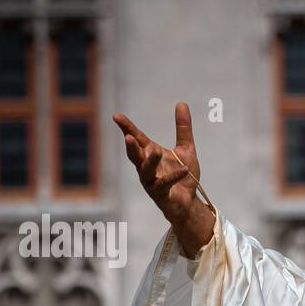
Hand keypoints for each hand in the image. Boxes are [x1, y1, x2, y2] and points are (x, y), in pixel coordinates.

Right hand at [113, 103, 213, 255]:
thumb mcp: (185, 149)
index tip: (116, 116)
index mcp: (150, 154)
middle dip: (131, 147)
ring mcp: (152, 182)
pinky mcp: (161, 195)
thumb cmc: (183, 176)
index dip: (126, 128)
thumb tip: (181, 103)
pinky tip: (184, 169)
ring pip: (146, 171)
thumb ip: (183, 128)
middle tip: (128, 137)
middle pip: (135, 155)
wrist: (188, 202)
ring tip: (156, 150)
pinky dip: (174, 176)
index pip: (136, 138)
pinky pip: (165, 184)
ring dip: (150, 161)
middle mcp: (146, 168)